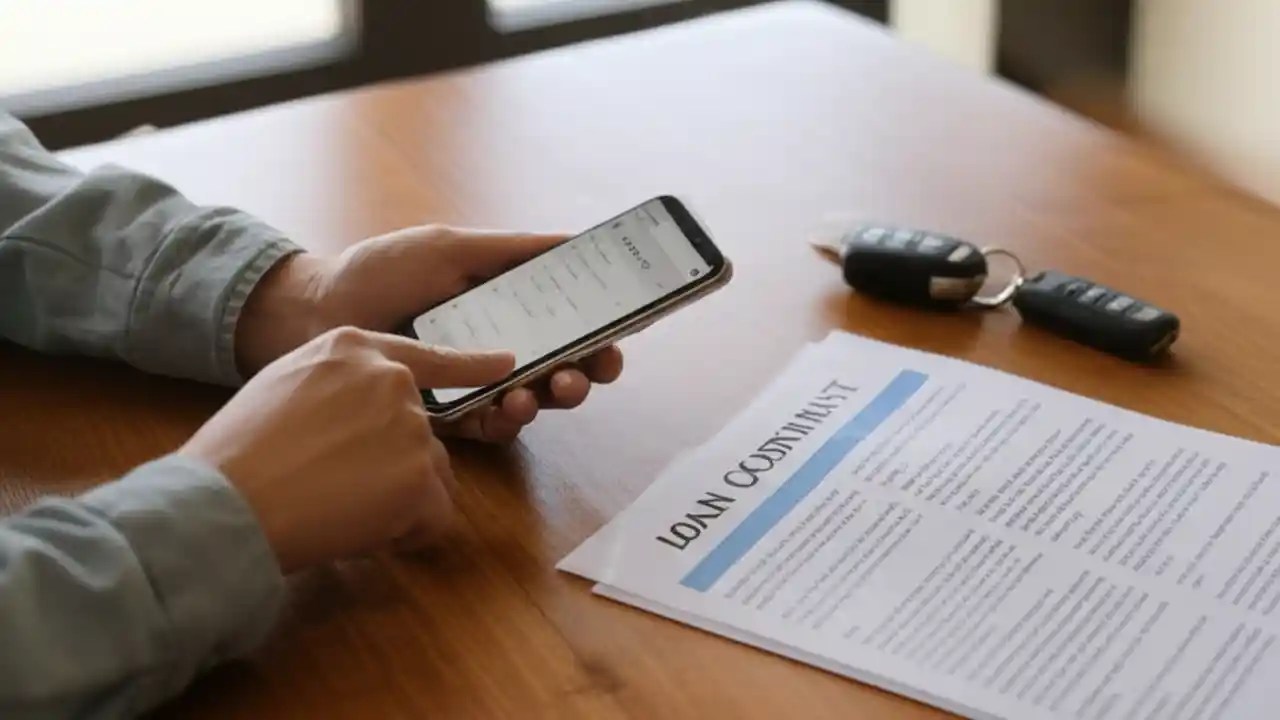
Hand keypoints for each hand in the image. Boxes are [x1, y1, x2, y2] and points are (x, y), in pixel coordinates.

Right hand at [183, 327, 514, 572]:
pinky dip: (407, 534)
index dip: (467, 365)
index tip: (505, 364)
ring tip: (336, 507)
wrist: (226, 499)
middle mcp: (391, 378)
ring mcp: (411, 426)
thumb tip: (354, 415)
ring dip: (399, 502)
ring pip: (431, 477)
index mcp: (352, 348)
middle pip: (422, 433)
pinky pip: (435, 517)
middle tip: (334, 487)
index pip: (425, 356)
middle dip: (393, 468)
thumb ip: (333, 387)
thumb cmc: (236, 454)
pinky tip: (357, 529)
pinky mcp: (420, 476)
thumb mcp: (281, 386)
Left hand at [236, 226, 623, 441]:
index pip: (568, 325)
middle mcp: (498, 348)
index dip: (599, 333)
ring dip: (552, 398)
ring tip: (546, 389)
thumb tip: (576, 240)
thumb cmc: (381, 271)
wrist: (315, 311)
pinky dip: (510, 419)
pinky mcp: (448, 416)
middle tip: (589, 373)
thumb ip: (513, 251)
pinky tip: (510, 406)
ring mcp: (475, 385)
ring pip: (535, 401)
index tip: (619, 335)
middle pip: (562, 368)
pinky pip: (493, 427)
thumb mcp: (451, 248)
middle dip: (585, 374)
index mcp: (506, 307)